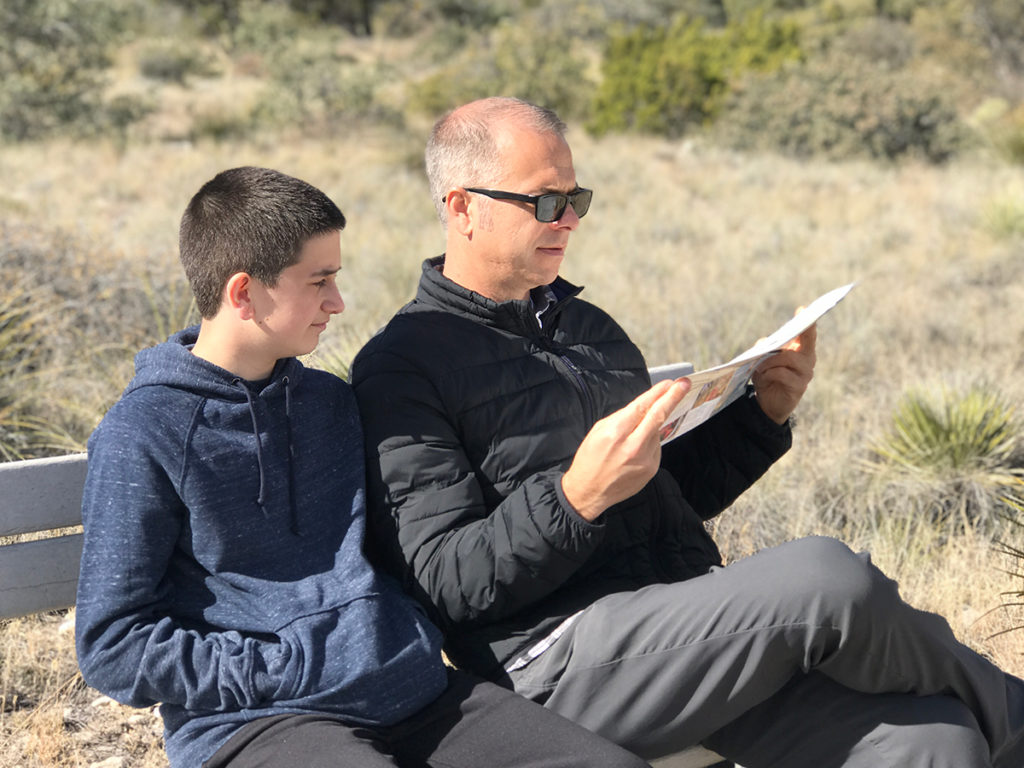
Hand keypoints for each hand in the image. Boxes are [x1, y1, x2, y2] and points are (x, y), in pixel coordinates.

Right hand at [561, 378, 690, 521]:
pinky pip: (655, 447)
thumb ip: (622, 418)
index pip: (642, 407)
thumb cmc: (590, 459)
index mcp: (616, 432)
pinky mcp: (651, 469)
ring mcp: (645, 459)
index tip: (670, 383)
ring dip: (652, 427)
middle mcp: (633, 446)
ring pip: (656, 432)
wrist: (589, 492)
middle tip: (684, 385)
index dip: (658, 393)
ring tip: (633, 436)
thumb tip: (644, 406)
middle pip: (658, 417)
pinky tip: (635, 450)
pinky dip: (649, 442)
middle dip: (673, 398)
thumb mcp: (598, 431)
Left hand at [751, 319, 816, 424]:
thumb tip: (764, 343)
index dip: (807, 322)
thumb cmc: (767, 376)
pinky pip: (783, 374)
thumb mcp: (762, 360)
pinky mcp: (799, 387)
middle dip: (794, 335)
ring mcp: (806, 373)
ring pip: (789, 358)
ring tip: (759, 366)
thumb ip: (764, 348)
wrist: (768, 403)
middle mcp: (808, 359)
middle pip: (806, 342)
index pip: (807, 333)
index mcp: (801, 349)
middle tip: (778, 335)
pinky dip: (770, 373)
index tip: (802, 310)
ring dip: (771, 360)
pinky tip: (763, 376)